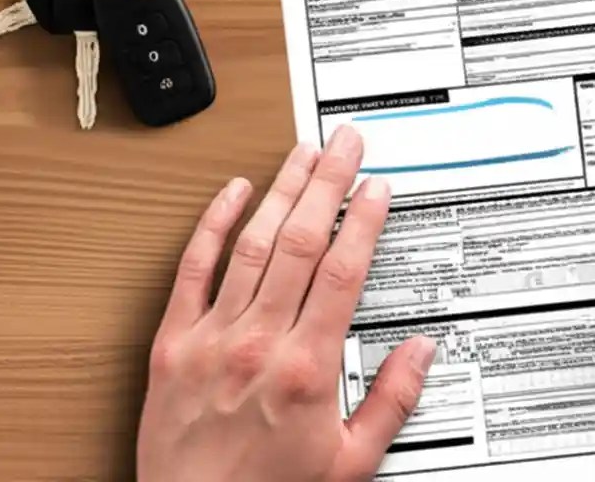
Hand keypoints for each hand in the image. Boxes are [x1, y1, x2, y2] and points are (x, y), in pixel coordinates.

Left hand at [137, 128, 434, 481]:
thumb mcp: (352, 462)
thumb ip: (392, 401)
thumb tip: (422, 352)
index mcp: (307, 368)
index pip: (342, 271)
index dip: (363, 220)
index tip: (376, 189)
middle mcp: (258, 342)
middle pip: (301, 241)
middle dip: (328, 183)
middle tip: (344, 145)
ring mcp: (212, 337)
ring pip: (252, 243)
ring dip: (281, 191)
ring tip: (302, 154)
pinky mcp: (172, 342)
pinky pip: (192, 269)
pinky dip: (212, 225)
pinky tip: (232, 192)